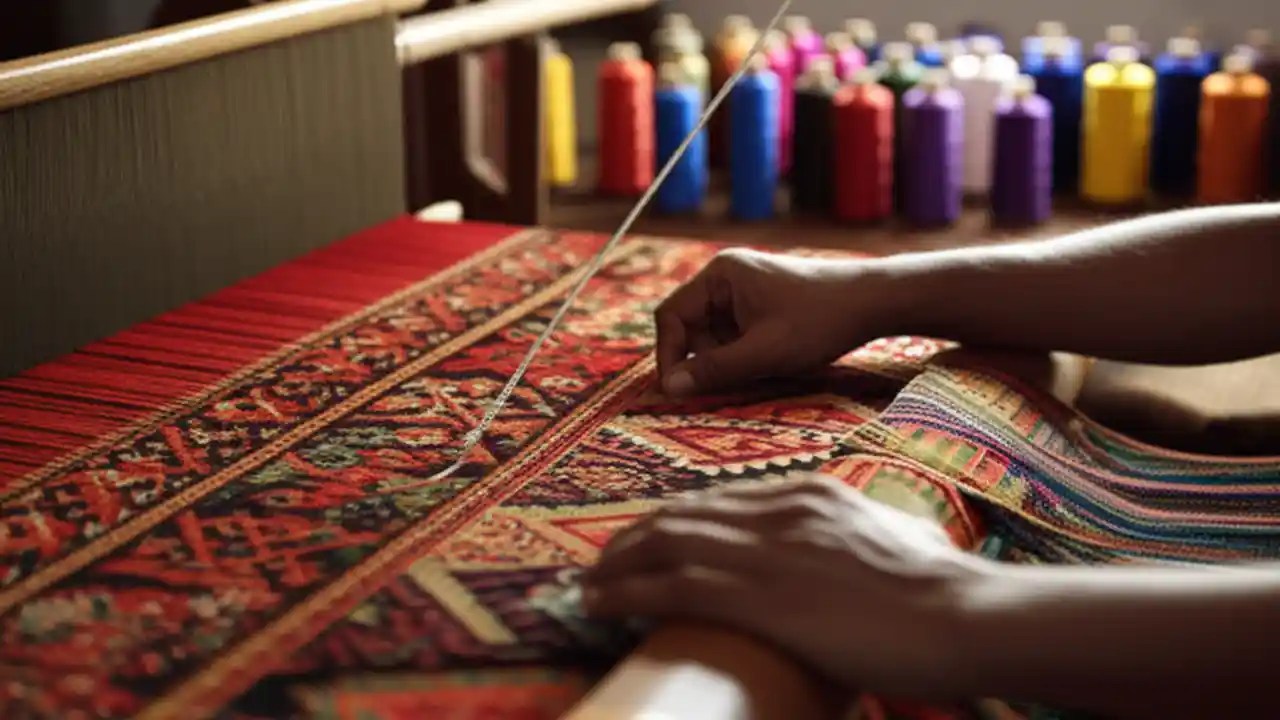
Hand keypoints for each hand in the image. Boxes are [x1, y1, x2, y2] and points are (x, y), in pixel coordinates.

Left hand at [582, 475, 988, 696]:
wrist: (961, 613)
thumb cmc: (940, 591)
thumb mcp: (892, 544)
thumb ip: (858, 539)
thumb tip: (856, 555)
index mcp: (806, 496)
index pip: (718, 501)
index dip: (674, 521)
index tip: (648, 540)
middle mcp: (777, 511)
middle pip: (682, 515)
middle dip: (634, 539)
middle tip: (603, 562)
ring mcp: (765, 550)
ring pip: (666, 544)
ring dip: (617, 565)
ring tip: (588, 585)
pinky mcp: (759, 594)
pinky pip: (672, 585)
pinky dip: (627, 591)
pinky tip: (599, 602)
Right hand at [655, 249, 890, 396]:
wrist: (873, 303)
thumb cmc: (820, 322)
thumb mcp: (764, 353)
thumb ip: (714, 371)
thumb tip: (668, 389)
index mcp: (719, 275)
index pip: (671, 316)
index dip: (669, 355)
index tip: (677, 390)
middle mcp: (726, 278)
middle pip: (690, 329)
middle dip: (704, 361)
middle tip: (730, 384)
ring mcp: (743, 292)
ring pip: (713, 338)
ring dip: (727, 362)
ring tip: (761, 370)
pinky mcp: (759, 307)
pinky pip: (734, 337)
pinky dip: (743, 357)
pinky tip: (770, 363)